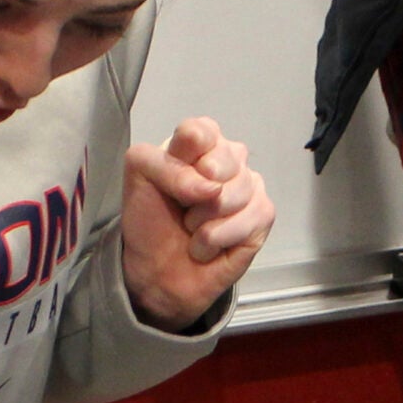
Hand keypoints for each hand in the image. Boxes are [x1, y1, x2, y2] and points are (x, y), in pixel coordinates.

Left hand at [121, 118, 273, 330]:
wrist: (157, 271)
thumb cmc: (150, 221)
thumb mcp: (139, 178)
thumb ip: (165, 165)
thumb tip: (212, 187)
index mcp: (198, 143)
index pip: (201, 131)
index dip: (183, 159)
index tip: (168, 181)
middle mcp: (228, 159)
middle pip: (222, 161)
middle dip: (193, 195)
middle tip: (183, 208)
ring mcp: (250, 185)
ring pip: (232, 194)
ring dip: (202, 222)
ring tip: (193, 229)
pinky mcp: (264, 213)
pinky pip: (249, 219)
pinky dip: (218, 239)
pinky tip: (210, 245)